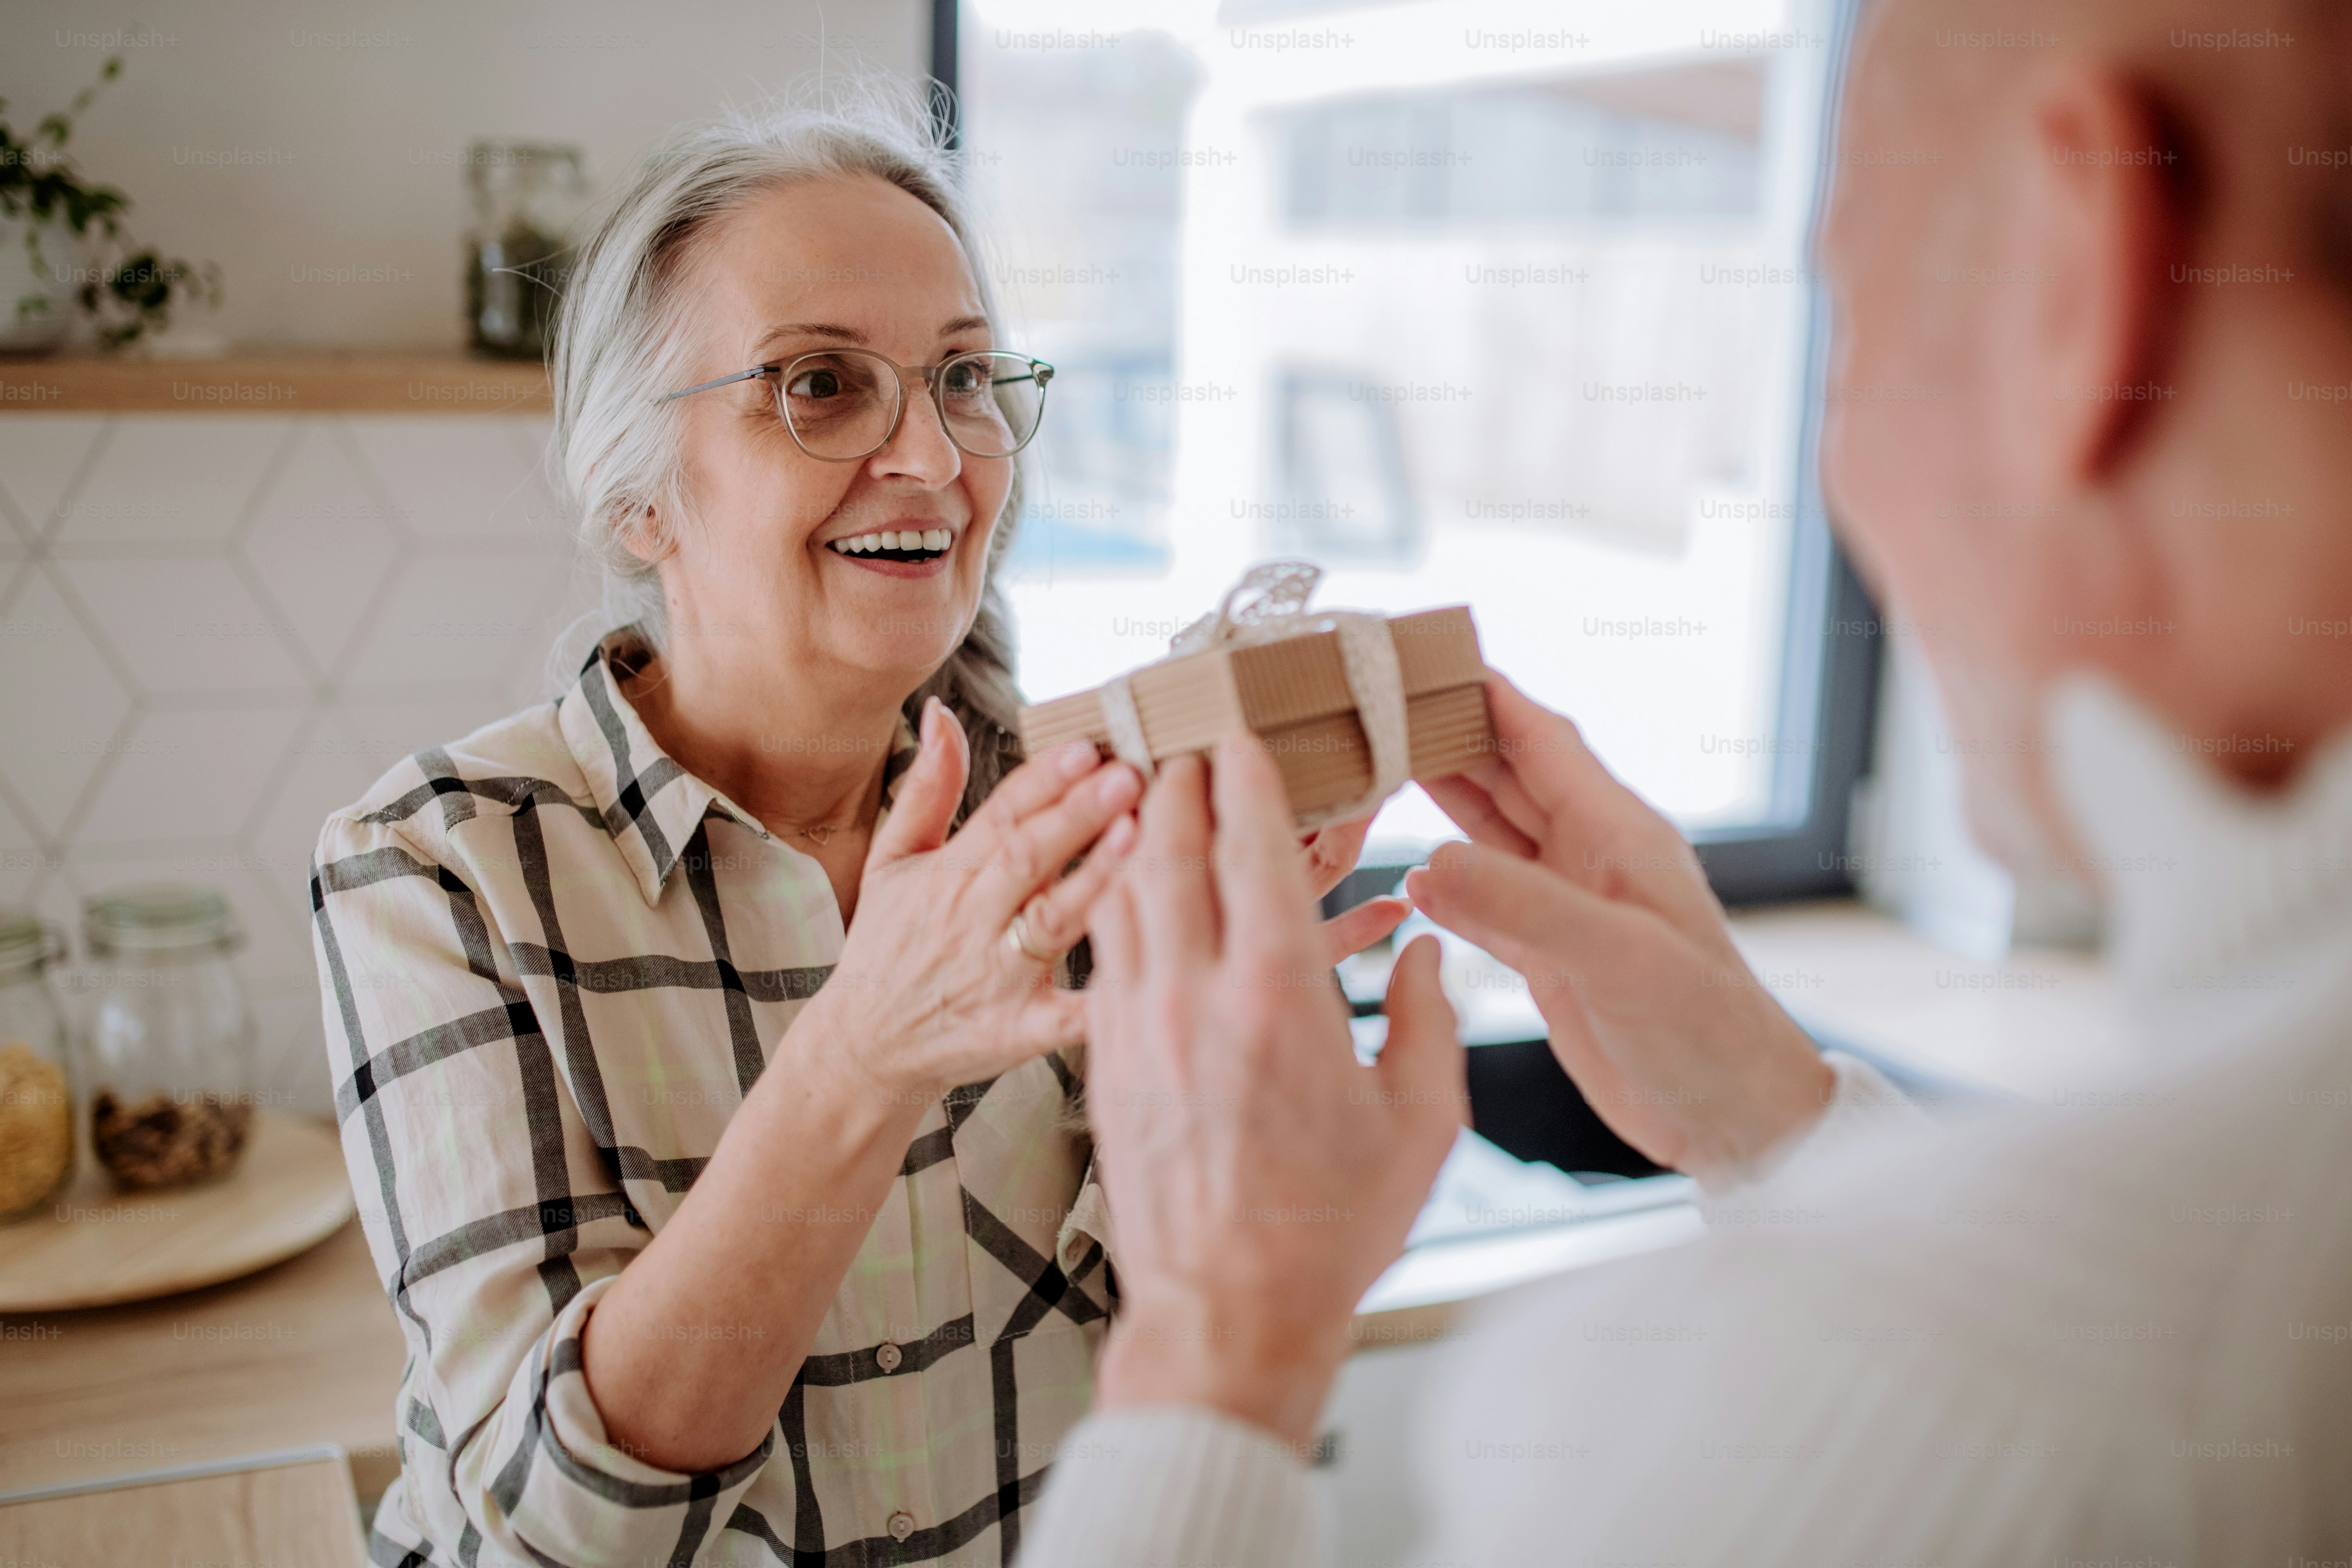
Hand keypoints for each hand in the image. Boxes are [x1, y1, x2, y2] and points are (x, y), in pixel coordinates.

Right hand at [805, 698, 1141, 1103]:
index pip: (1000, 815)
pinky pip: (1066, 1017)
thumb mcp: (892, 862)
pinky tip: (1145, 974)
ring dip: (1095, 878)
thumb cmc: (889, 947)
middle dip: (1079, 814)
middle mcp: (971, 920)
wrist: (865, 1048)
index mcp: (948, 875)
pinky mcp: (1018, 1031)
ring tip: (1139, 835)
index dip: (1042, 780)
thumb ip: (926, 789)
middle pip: (1029, 858)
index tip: (1086, 746)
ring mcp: (996, 977)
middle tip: (1129, 775)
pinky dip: (1101, 1001)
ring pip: (1052, 921)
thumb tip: (940, 713)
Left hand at [1084, 737, 1464, 1444]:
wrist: (1227, 1313)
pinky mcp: (1104, 1061)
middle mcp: (1197, 1000)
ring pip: (1123, 894)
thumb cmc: (1331, 1229)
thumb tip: (1419, 947)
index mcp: (1280, 1002)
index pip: (1253, 851)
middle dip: (1179, 781)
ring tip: (1150, 787)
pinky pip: (1102, 953)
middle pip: (1172, 851)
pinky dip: (1115, 899)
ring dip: (1137, 832)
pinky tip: (1127, 881)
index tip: (1244, 732)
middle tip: (1187, 736)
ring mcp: (1138, 1029)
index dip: (1246, 779)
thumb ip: (1427, 1020)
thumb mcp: (1420, 1124)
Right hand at [1405, 673, 1831, 1183]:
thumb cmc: (1704, 1032)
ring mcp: (1569, 907)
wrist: (1735, 1119)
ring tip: (1377, 766)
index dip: (1484, 692)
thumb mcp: (1617, 960)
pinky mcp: (1552, 959)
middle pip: (1508, 773)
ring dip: (1441, 799)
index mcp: (1617, 834)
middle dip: (1447, 734)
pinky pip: (1488, 901)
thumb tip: (1431, 862)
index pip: (1539, 738)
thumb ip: (1524, 908)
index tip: (1423, 656)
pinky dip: (1448, 884)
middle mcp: (1591, 858)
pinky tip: (1410, 875)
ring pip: (1493, 832)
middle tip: (1374, 705)